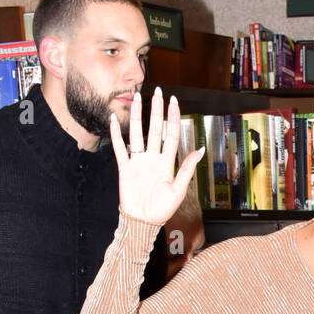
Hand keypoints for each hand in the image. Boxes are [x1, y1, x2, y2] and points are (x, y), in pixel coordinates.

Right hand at [110, 88, 203, 225]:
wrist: (143, 222)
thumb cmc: (162, 209)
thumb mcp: (178, 190)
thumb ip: (187, 168)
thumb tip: (199, 150)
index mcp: (166, 162)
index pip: (171, 135)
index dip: (173, 118)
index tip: (174, 101)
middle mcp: (152, 158)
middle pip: (154, 129)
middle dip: (156, 111)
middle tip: (158, 92)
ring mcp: (138, 161)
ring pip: (137, 134)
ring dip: (137, 116)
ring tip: (137, 98)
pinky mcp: (125, 168)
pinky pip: (120, 148)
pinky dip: (116, 134)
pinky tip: (114, 119)